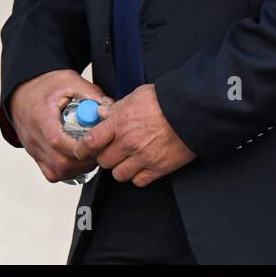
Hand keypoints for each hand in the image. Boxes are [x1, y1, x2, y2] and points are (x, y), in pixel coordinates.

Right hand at [9, 70, 113, 182]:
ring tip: (90, 155)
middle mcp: (35, 136)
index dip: (79, 147)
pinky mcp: (36, 155)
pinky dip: (67, 171)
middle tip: (98, 150)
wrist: (23, 91)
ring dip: (77, 168)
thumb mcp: (70, 81)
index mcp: (42, 116)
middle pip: (58, 162)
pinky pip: (51, 173)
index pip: (57, 140)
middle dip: (84, 160)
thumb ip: (90, 93)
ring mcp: (34, 148)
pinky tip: (77, 160)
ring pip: (56, 171)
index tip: (95, 143)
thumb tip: (110, 108)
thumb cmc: (45, 86)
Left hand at [73, 84, 196, 185]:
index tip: (81, 151)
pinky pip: (139, 181)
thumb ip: (116, 107)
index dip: (82, 148)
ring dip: (121, 168)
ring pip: (119, 174)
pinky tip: (142, 165)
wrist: (193, 111)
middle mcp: (129, 142)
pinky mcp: (158, 168)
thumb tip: (101, 113)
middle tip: (112, 150)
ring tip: (128, 158)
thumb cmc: (167, 100)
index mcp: (121, 122)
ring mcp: (143, 157)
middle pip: (104, 161)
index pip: (91, 141)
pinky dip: (138, 176)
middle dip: (106, 156)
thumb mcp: (137, 95)